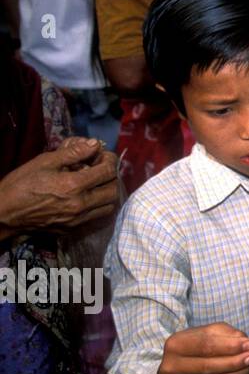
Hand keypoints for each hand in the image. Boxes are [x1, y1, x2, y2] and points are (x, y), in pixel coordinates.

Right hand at [0, 137, 119, 232]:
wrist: (3, 213)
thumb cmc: (21, 184)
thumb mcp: (44, 162)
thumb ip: (73, 153)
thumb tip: (95, 145)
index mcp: (73, 186)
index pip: (108, 172)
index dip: (110, 160)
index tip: (104, 156)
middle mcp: (80, 205)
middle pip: (113, 191)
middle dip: (112, 177)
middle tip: (102, 169)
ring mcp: (76, 220)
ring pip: (108, 207)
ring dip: (107, 193)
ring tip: (96, 184)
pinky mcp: (71, 229)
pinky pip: (95, 217)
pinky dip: (98, 206)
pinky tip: (87, 197)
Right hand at [156, 323, 248, 373]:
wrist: (175, 372)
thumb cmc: (195, 347)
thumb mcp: (206, 333)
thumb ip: (225, 333)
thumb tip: (245, 341)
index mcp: (176, 344)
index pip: (205, 345)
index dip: (229, 346)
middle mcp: (172, 366)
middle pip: (209, 366)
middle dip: (236, 362)